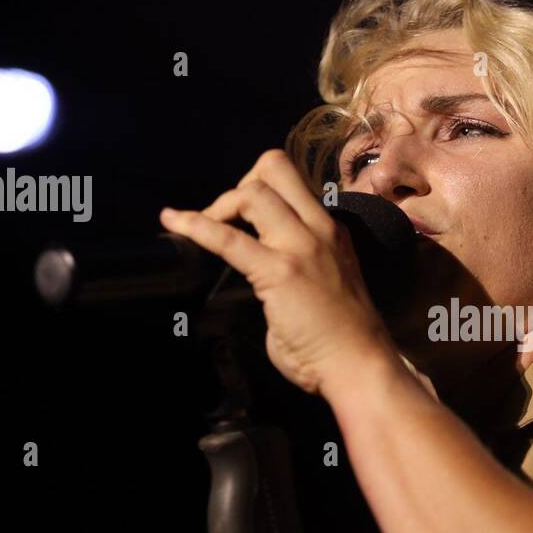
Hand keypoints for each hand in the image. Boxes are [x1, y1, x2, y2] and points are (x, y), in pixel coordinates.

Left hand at [159, 149, 397, 397]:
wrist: (359, 365)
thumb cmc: (341, 341)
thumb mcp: (327, 284)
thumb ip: (296, 269)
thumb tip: (261, 277)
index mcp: (331, 231)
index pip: (293, 183)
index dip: (260, 189)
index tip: (242, 218)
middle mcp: (319, 228)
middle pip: (273, 167)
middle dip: (239, 186)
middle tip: (225, 221)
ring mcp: (300, 246)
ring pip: (252, 191)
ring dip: (219, 206)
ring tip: (203, 229)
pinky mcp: (278, 271)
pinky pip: (228, 237)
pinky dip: (194, 225)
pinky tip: (173, 222)